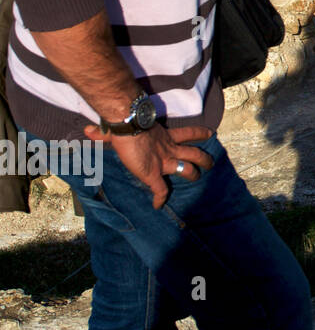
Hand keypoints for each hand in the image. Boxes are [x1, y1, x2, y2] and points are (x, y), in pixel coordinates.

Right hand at [84, 124, 215, 209]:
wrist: (127, 126)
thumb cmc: (126, 123)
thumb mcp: (121, 126)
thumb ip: (105, 132)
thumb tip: (88, 131)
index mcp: (166, 136)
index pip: (187, 134)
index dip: (199, 133)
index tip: (210, 133)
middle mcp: (169, 149)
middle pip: (194, 153)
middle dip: (203, 159)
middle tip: (210, 163)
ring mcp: (163, 162)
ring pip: (187, 169)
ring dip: (194, 173)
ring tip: (200, 177)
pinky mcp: (153, 173)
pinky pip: (160, 190)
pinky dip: (159, 198)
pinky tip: (158, 206)